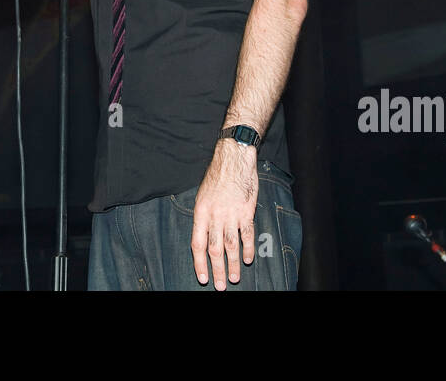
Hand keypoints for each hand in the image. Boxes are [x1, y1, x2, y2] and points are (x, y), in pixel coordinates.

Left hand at [191, 139, 258, 289]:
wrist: (234, 158)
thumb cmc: (217, 176)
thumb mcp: (202, 195)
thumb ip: (203, 217)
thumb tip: (204, 238)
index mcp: (200, 212)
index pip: (197, 244)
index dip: (199, 263)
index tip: (202, 278)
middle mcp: (214, 216)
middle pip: (214, 249)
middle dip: (216, 270)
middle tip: (220, 286)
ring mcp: (231, 214)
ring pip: (231, 245)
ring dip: (232, 264)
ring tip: (234, 278)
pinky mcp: (246, 211)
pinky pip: (247, 234)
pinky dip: (248, 249)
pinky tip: (248, 260)